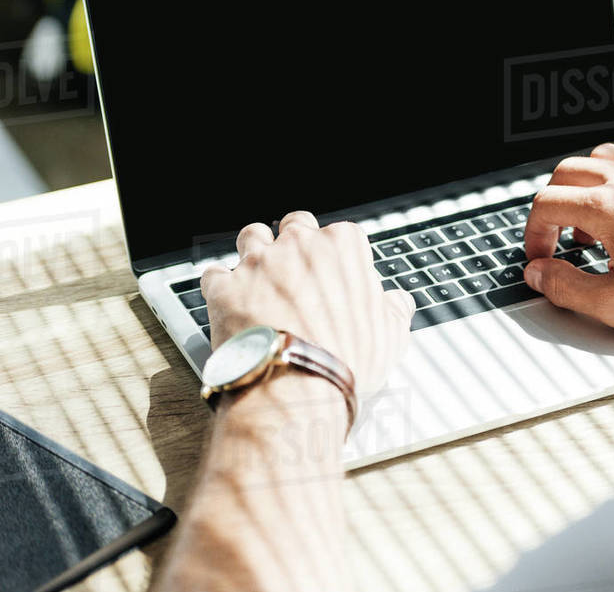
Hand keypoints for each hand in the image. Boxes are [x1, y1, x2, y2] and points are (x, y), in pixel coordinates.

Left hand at [200, 211, 412, 399]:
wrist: (297, 391)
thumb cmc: (348, 363)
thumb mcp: (391, 337)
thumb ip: (394, 310)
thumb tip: (397, 302)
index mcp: (343, 247)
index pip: (341, 234)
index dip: (337, 257)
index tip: (335, 277)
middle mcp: (299, 245)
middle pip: (294, 225)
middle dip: (294, 243)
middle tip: (298, 271)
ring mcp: (258, 263)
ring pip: (252, 237)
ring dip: (256, 253)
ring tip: (260, 278)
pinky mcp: (224, 287)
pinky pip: (215, 274)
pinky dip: (221, 285)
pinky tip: (230, 300)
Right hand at [523, 144, 613, 336]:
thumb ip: (567, 288)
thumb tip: (540, 275)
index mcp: (611, 207)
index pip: (546, 202)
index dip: (533, 233)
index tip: (541, 256)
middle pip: (567, 172)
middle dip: (553, 207)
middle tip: (558, 241)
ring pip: (602, 159)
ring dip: (585, 189)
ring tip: (593, 229)